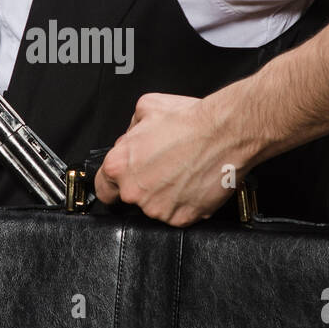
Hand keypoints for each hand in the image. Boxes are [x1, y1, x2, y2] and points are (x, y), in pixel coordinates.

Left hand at [93, 91, 253, 226]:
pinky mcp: (181, 218)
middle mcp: (134, 191)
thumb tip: (131, 139)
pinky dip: (185, 203)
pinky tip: (193, 183)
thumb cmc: (189, 121)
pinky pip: (178, 214)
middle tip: (164, 167)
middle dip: (144, 184)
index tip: (123, 181)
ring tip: (183, 171)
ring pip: (154, 207)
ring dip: (165, 194)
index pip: (102, 187)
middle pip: (130, 196)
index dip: (114, 182)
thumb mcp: (146, 108)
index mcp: (119, 165)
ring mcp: (157, 208)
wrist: (226, 133)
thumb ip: (130, 129)